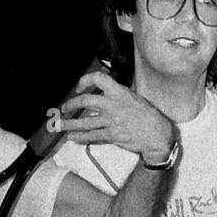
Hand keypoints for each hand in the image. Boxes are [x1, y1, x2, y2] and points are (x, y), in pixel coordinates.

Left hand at [53, 69, 176, 163]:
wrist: (157, 134)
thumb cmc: (147, 115)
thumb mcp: (134, 98)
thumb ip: (117, 94)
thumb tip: (104, 90)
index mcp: (120, 92)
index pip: (99, 78)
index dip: (85, 81)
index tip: (79, 87)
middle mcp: (114, 104)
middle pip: (85, 101)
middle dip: (71, 104)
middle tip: (64, 108)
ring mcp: (111, 121)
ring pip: (84, 122)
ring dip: (69, 124)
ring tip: (59, 126)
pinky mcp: (111, 135)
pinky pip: (91, 136)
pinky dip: (80, 137)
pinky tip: (72, 137)